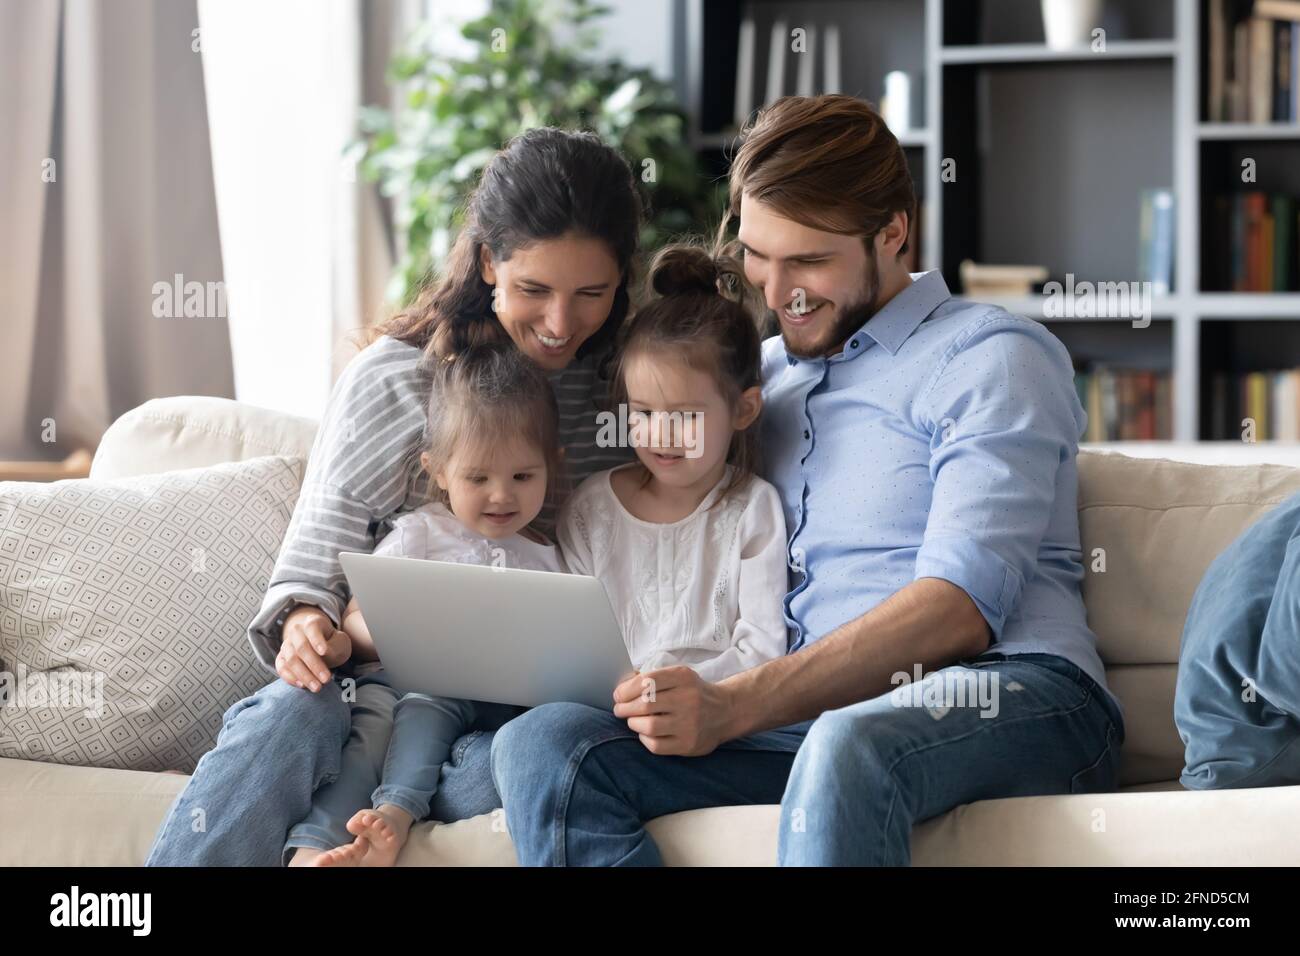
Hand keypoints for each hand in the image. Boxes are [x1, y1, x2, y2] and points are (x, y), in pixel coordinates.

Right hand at [276, 604, 350, 691]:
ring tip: (317, 687)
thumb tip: (323, 655)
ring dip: (304, 675)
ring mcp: (286, 644)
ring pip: (290, 660)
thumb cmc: (333, 643)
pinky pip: (281, 668)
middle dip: (314, 665)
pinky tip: (302, 685)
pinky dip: (290, 678)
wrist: (322, 647)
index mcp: (312, 622)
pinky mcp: (281, 658)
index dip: (317, 640)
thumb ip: (334, 647)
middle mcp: (296, 632)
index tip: (324, 652)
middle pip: (301, 647)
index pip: (312, 628)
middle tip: (326, 679)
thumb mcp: (340, 642)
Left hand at [612, 665, 734, 755]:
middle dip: (625, 708)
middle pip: (645, 704)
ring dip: (634, 723)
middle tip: (620, 709)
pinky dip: (644, 739)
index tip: (618, 695)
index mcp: (683, 678)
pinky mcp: (688, 744)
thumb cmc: (693, 692)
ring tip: (632, 721)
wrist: (725, 711)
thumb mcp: (678, 676)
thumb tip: (622, 687)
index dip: (626, 689)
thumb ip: (652, 678)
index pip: (647, 681)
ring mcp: (689, 723)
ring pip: (649, 726)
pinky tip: (645, 733)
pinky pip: (656, 745)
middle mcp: (688, 699)